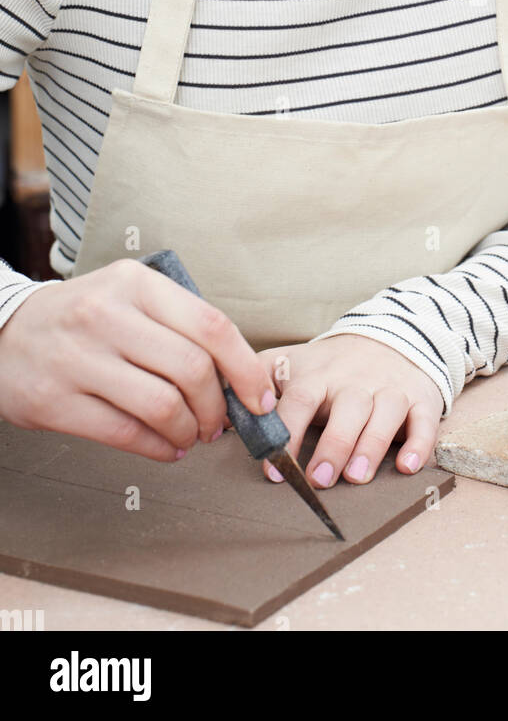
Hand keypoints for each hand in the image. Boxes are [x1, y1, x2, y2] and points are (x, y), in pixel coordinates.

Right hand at [0, 260, 276, 461]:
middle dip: (218, 407)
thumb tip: (238, 376)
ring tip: (191, 435)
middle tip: (219, 423)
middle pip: (192, 369)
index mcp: (136, 283)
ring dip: (189, 431)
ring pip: (162, 406)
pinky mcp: (55, 401)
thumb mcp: (129, 296)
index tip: (259, 396)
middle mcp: (107, 314)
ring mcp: (77, 358)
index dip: (245, 368)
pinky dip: (159, 448)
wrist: (5, 332)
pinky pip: (126, 433)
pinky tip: (166, 447)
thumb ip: (179, 324)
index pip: (212, 325)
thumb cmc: (84, 316)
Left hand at [256, 333, 444, 488]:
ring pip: (384, 413)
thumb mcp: (292, 363)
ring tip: (357, 476)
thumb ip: (256, 385)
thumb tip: (216, 418)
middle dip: (333, 443)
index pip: (299, 399)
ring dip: (371, 445)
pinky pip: (423, 420)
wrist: (394, 333)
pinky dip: (419, 444)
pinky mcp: (420, 398)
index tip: (272, 466)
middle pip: (345, 408)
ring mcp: (389, 388)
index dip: (285, 432)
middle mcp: (354, 381)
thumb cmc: (333, 364)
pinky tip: (406, 465)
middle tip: (320, 478)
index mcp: (318, 375)